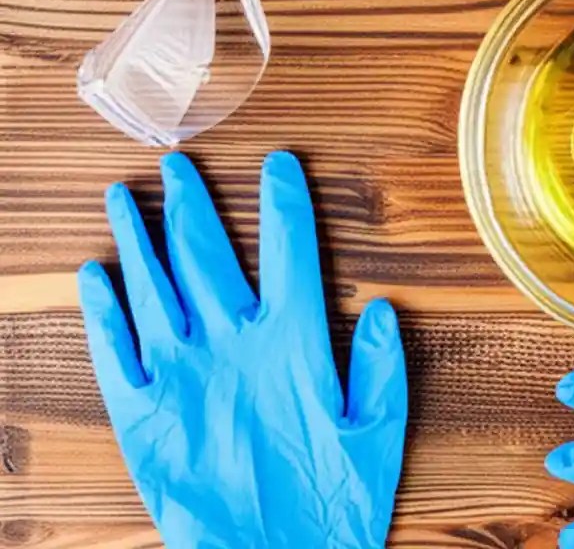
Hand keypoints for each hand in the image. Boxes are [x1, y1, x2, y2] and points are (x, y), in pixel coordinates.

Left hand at [77, 152, 407, 548]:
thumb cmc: (328, 507)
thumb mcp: (378, 438)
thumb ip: (381, 369)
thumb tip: (380, 308)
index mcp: (293, 346)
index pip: (291, 253)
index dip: (285, 203)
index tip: (278, 163)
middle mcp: (230, 347)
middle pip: (205, 256)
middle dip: (191, 204)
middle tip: (177, 165)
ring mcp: (178, 377)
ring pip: (152, 289)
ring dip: (136, 238)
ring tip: (122, 197)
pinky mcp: (141, 415)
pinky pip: (113, 352)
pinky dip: (102, 311)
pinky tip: (94, 276)